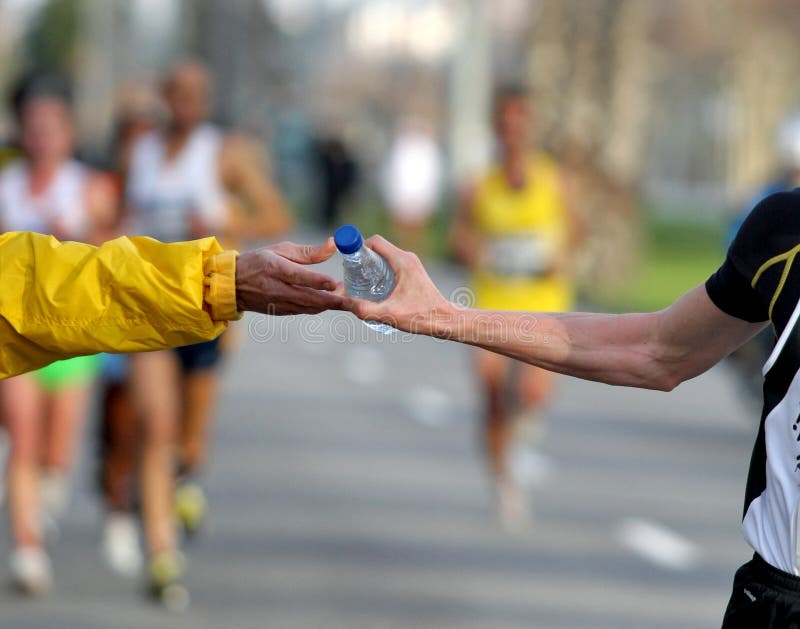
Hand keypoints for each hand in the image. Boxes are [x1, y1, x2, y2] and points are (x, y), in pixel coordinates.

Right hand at [236, 238, 342, 314]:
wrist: (233, 285)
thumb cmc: (259, 261)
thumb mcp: (281, 250)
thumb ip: (308, 252)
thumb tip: (333, 245)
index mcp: (275, 268)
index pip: (298, 276)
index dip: (317, 281)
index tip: (333, 283)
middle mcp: (277, 288)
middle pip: (309, 297)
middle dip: (333, 300)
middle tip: (352, 300)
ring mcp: (279, 303)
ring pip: (310, 307)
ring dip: (330, 306)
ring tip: (349, 302)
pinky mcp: (282, 311)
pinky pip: (305, 311)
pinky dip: (320, 308)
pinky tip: (333, 303)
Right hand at [341, 235, 455, 335]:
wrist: (444, 320)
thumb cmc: (420, 316)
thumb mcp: (388, 314)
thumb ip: (364, 309)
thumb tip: (343, 303)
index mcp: (402, 261)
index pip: (375, 242)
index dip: (358, 248)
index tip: (348, 261)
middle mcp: (407, 258)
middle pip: (378, 248)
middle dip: (362, 258)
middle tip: (350, 275)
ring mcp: (411, 264)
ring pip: (384, 256)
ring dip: (370, 265)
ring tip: (359, 282)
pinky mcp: (412, 271)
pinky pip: (391, 263)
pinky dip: (380, 270)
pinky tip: (374, 288)